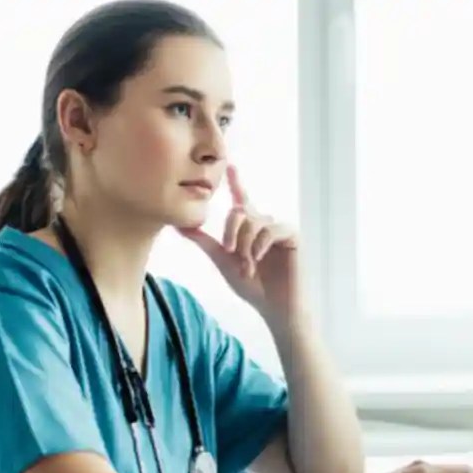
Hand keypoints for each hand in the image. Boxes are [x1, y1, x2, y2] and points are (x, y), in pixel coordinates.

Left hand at [178, 165, 301, 320]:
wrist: (276, 307)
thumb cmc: (253, 287)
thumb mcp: (223, 261)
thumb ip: (205, 242)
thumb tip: (180, 226)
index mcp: (250, 228)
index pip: (241, 201)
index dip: (236, 183)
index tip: (230, 165)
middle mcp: (265, 224)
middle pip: (240, 212)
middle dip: (231, 232)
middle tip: (231, 253)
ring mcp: (280, 229)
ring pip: (254, 221)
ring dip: (245, 244)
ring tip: (248, 265)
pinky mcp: (292, 235)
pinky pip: (270, 229)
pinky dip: (259, 244)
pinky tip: (257, 259)